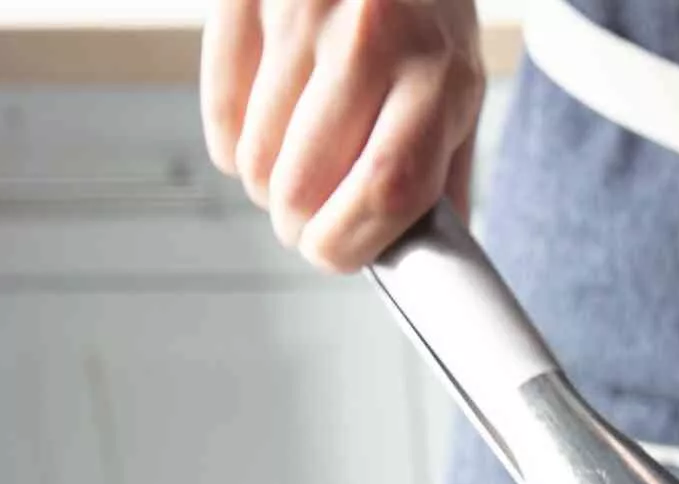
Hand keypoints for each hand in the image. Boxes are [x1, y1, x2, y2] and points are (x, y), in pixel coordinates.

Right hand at [201, 0, 483, 271]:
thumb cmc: (422, 18)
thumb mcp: (457, 94)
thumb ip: (444, 181)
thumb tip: (430, 263)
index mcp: (439, 78)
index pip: (386, 190)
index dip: (347, 243)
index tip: (331, 254)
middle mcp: (373, 39)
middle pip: (306, 183)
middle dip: (298, 225)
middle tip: (306, 221)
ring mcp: (303, 9)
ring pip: (257, 155)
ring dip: (266, 184)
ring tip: (292, 165)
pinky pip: (220, 108)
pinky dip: (232, 141)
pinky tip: (260, 131)